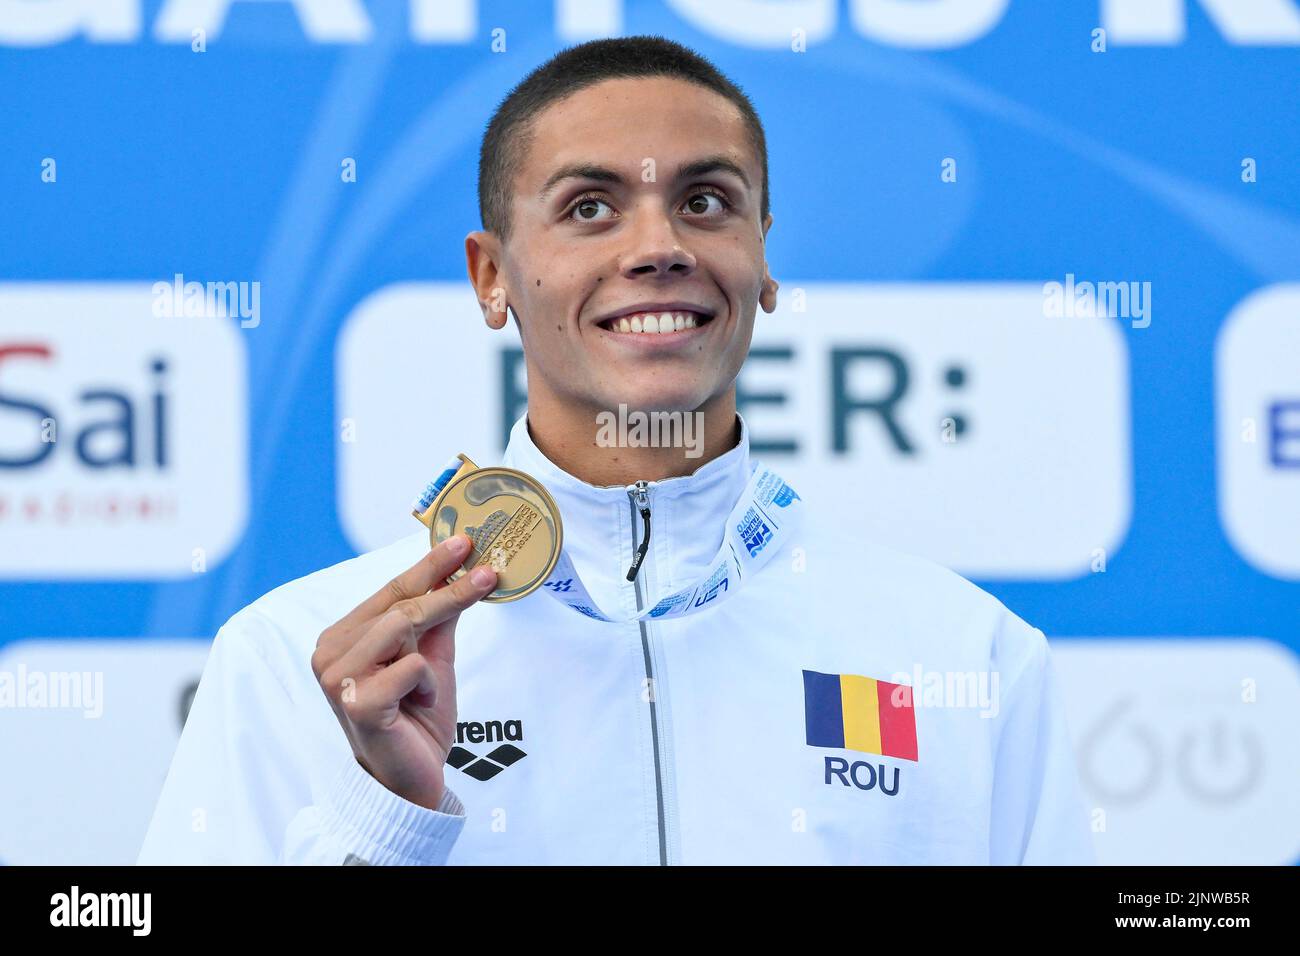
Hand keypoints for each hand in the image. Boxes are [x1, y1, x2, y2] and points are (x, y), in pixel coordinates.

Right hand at [311, 534, 497, 809]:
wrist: (410, 780)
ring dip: (432, 650)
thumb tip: (460, 570)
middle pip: (400, 604)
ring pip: (403, 625)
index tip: (463, 542)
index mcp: (342, 638)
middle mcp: (330, 653)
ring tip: (431, 683)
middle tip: (489, 572)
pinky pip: (411, 667)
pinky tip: (416, 708)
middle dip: (449, 588)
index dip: (428, 566)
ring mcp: (339, 678)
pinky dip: (427, 684)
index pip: (390, 590)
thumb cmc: (415, 719)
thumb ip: (438, 618)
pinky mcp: (357, 702)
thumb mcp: (431, 659)